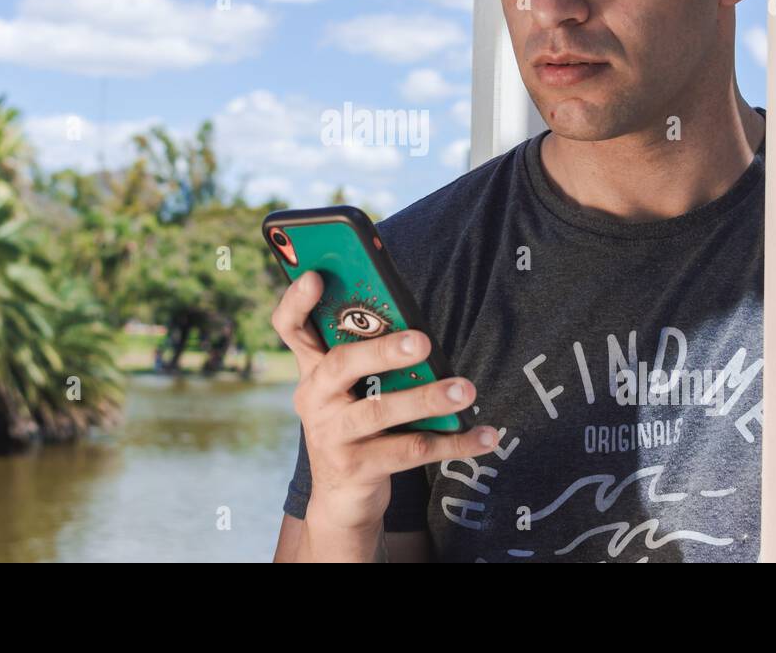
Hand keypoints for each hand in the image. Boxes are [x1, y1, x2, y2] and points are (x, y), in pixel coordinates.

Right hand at [272, 270, 497, 532]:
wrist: (341, 498)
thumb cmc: (355, 424)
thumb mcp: (350, 389)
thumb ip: (369, 355)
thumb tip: (417, 326)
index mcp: (312, 369)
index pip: (290, 328)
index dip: (296, 302)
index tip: (316, 277)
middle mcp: (314, 399)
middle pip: (341, 365)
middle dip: (381, 350)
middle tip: (422, 341)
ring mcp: (331, 435)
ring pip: (380, 411)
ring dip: (427, 399)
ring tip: (465, 390)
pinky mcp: (356, 468)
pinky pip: (411, 451)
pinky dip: (453, 442)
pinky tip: (485, 435)